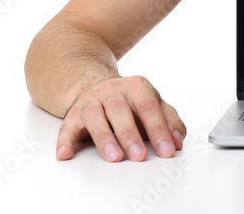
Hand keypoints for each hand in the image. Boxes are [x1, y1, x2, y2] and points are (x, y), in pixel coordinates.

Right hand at [56, 75, 186, 161]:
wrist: (97, 86)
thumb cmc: (131, 103)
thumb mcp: (154, 105)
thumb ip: (170, 120)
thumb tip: (178, 140)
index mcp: (137, 86)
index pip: (149, 107)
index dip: (159, 129)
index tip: (167, 150)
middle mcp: (113, 91)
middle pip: (121, 110)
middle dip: (131, 135)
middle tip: (139, 156)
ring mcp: (92, 101)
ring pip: (95, 116)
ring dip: (104, 138)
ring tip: (114, 157)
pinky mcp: (73, 115)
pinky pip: (67, 127)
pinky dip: (65, 141)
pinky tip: (65, 154)